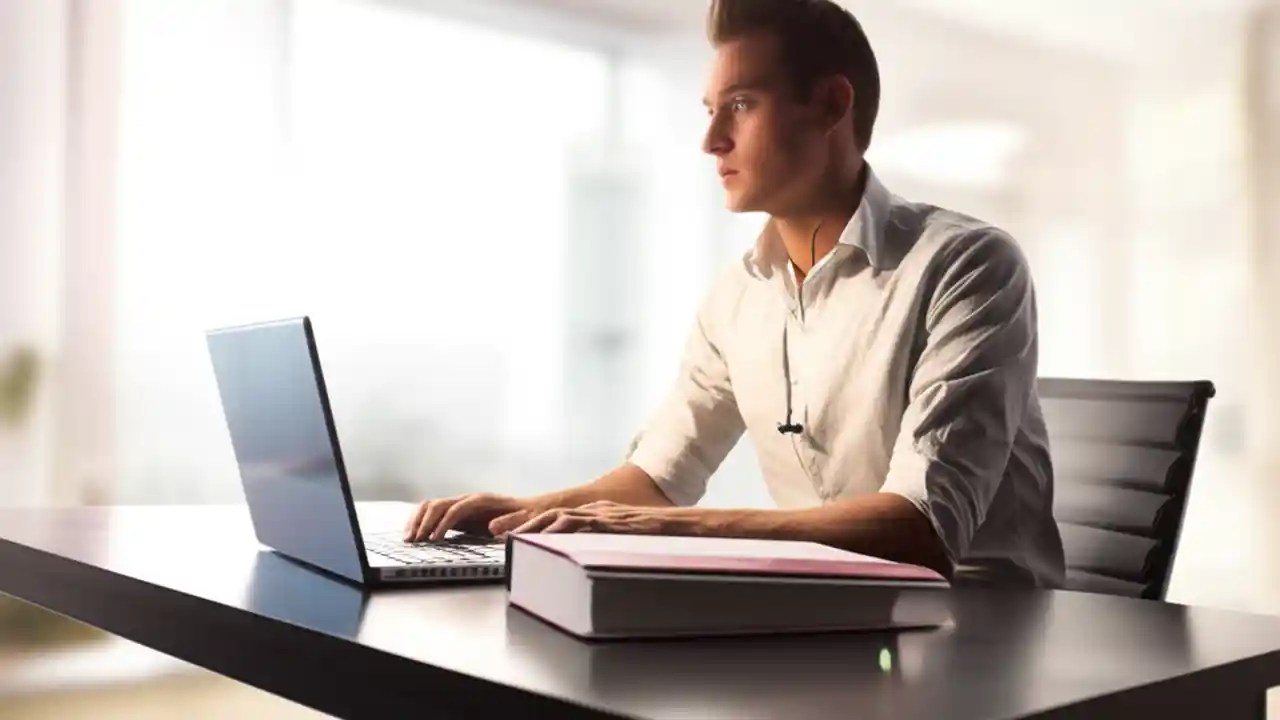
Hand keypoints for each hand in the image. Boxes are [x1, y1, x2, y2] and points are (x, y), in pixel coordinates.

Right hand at [403, 493, 532, 541]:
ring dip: (417, 521)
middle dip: (424, 522)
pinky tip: (414, 535)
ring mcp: (460, 504)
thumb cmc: (526, 517)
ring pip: (431, 506)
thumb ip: (509, 523)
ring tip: (408, 539)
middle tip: (414, 541)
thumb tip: (492, 527)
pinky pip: (432, 513)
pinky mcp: (455, 512)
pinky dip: (420, 522)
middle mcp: (468, 499)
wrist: (529, 510)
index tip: (434, 540)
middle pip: (438, 504)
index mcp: (482, 501)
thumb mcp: (523, 520)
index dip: (443, 523)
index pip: (456, 509)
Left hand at [507, 501, 681, 535]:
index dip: (532, 525)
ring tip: (511, 535)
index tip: (511, 534)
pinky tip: (543, 537)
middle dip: (522, 523)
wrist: (681, 526)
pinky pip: (578, 523)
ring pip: (558, 517)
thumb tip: (588, 567)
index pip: (557, 518)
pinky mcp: (608, 521)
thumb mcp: (624, 541)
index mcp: (596, 515)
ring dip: (531, 526)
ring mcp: (601, 515)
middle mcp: (594, 511)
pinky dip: (558, 529)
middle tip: (498, 532)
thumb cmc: (657, 537)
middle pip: (550, 514)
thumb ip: (605, 548)